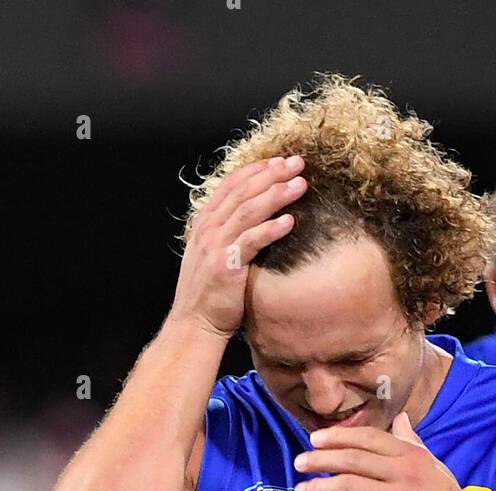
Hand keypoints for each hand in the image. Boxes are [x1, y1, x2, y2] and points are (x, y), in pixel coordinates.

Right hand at [169, 156, 306, 338]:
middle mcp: (208, 229)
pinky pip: (251, 241)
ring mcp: (215, 246)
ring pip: (249, 210)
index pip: (232, 184)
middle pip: (243, 191)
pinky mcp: (226, 265)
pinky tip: (289, 221)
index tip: (281, 161)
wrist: (194, 325)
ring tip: (300, 185)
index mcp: (205, 223)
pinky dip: (270, 229)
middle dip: (272, 174)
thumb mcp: (214, 256)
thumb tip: (253, 220)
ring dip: (276, 195)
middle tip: (297, 163)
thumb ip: (228, 235)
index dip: (257, 169)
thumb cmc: (210, 295)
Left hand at [294, 412, 488, 490]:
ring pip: (347, 486)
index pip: (368, 438)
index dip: (338, 437)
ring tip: (300, 490)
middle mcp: (402, 472)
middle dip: (320, 459)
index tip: (316, 440)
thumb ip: (413, 443)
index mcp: (411, 455)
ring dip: (319, 487)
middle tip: (299, 462)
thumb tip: (400, 419)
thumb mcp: (434, 468)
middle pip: (352, 459)